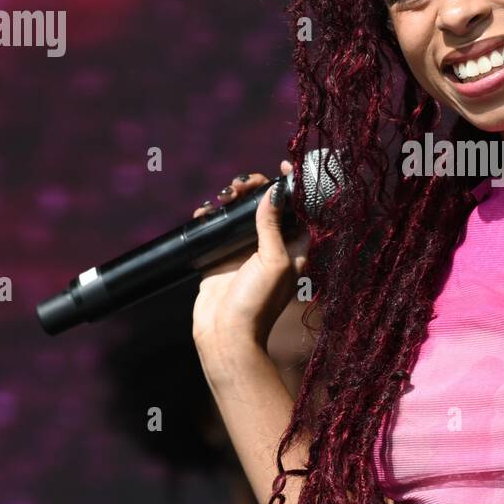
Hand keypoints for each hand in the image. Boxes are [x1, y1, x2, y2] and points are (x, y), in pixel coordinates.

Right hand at [190, 160, 310, 368]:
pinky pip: (217, 228)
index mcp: (294, 249)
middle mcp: (271, 247)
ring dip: (232, 199)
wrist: (225, 336)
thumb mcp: (273, 261)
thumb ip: (272, 226)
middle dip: (255, 188)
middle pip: (267, 205)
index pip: (299, 209)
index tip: (281, 167)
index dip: (292, 187)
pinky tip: (205, 211)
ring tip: (222, 198)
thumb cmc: (257, 303)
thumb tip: (274, 192)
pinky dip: (211, 215)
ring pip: (241, 213)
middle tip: (241, 186)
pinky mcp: (220, 257)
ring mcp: (244, 252)